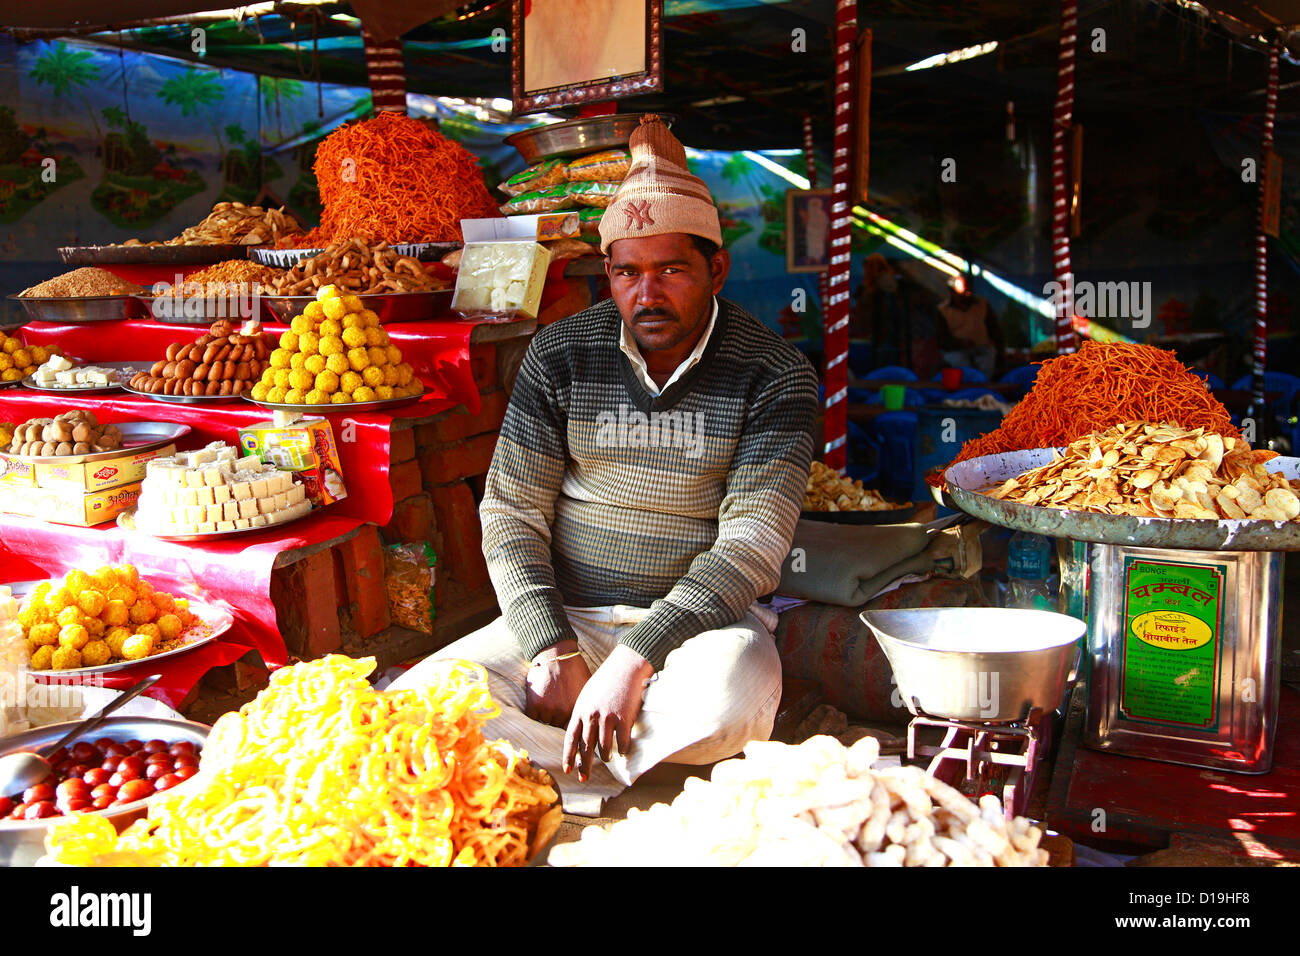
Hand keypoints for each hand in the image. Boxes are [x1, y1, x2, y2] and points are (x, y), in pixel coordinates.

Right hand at [524, 640, 590, 727]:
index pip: (573, 729)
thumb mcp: (586, 688)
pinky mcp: (534, 704)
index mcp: (576, 710)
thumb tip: (591, 718)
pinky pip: (532, 717)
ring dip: (545, 714)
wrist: (557, 656)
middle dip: (556, 717)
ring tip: (548, 700)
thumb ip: (586, 705)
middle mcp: (563, 713)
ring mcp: (548, 709)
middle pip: (556, 725)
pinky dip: (533, 711)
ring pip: (544, 721)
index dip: (569, 723)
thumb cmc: (574, 669)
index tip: (566, 719)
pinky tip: (538, 701)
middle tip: (555, 703)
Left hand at [563, 645, 654, 781]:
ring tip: (607, 758)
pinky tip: (623, 751)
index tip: (567, 769)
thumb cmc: (607, 678)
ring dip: (605, 756)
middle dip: (584, 766)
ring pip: (604, 748)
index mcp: (580, 710)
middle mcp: (591, 716)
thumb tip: (582, 731)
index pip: (570, 738)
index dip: (568, 756)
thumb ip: (583, 713)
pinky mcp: (624, 719)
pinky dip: (623, 750)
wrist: (626, 665)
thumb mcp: (588, 694)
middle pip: (585, 748)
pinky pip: (621, 743)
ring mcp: (607, 718)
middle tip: (583, 779)